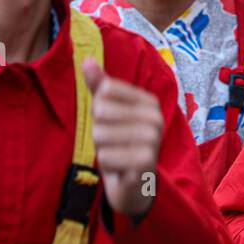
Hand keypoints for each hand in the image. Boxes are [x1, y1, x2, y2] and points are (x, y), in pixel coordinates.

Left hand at [82, 57, 162, 221]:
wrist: (136, 184)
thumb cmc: (121, 144)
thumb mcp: (109, 113)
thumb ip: (100, 86)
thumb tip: (86, 59)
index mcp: (149, 101)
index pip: (105, 90)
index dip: (99, 110)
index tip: (113, 123)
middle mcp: (156, 117)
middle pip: (100, 112)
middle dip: (98, 132)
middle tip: (115, 144)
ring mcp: (153, 140)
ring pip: (100, 135)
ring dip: (102, 149)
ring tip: (118, 155)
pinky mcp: (146, 162)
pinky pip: (106, 156)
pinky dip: (107, 165)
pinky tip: (121, 169)